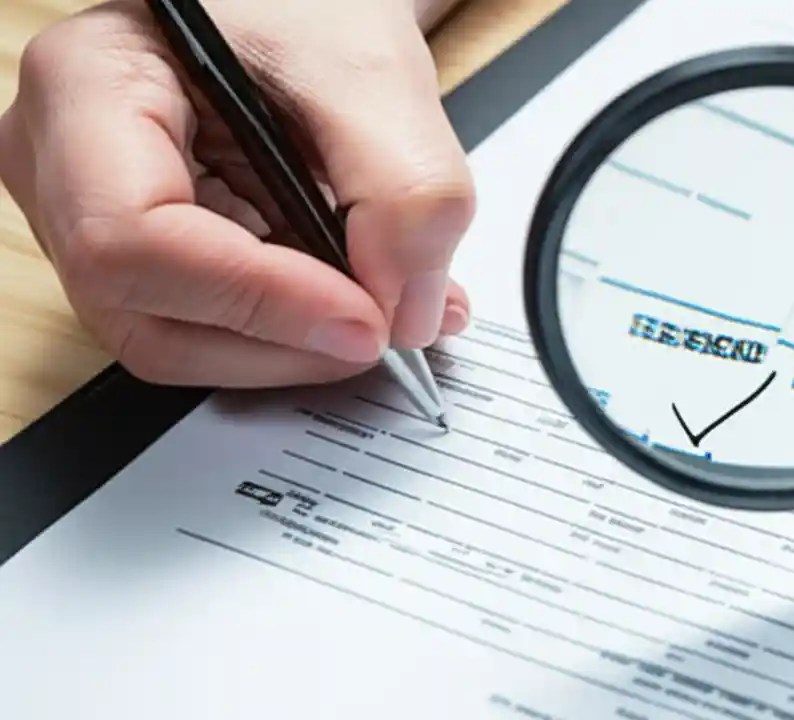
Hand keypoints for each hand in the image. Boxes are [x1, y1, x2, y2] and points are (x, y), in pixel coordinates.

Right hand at [0, 0, 473, 386]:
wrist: (304, 3)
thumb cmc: (308, 4)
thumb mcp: (375, 75)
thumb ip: (408, 190)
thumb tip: (405, 312)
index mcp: (88, 85)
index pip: (132, 238)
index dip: (257, 300)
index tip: (362, 318)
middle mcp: (64, 163)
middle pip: (147, 313)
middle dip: (282, 340)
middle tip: (387, 326)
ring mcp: (98, 217)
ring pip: (181, 338)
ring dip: (298, 345)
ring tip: (390, 306)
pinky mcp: (151, 254)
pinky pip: (212, 327)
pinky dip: (298, 331)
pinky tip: (360, 296)